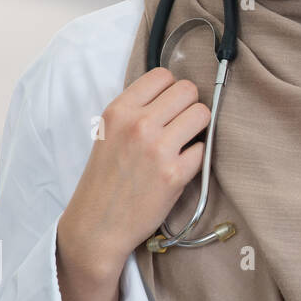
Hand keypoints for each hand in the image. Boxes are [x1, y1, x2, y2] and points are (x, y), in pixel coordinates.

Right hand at [58, 66, 211, 280]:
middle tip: (179, 125)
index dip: (171, 90)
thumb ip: (136, 110)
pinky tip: (178, 168)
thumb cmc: (105, 179)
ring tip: (181, 144)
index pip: (163, 75)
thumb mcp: (109, 133)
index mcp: (118, 111)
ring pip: (202, 114)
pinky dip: (195, 158)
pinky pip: (203, 149)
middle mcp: (138, 125)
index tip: (168, 106)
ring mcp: (158, 149)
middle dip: (188, 106)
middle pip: (188, 90)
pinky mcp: (175, 174)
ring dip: (197, 128)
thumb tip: (175, 91)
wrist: (97, 225)